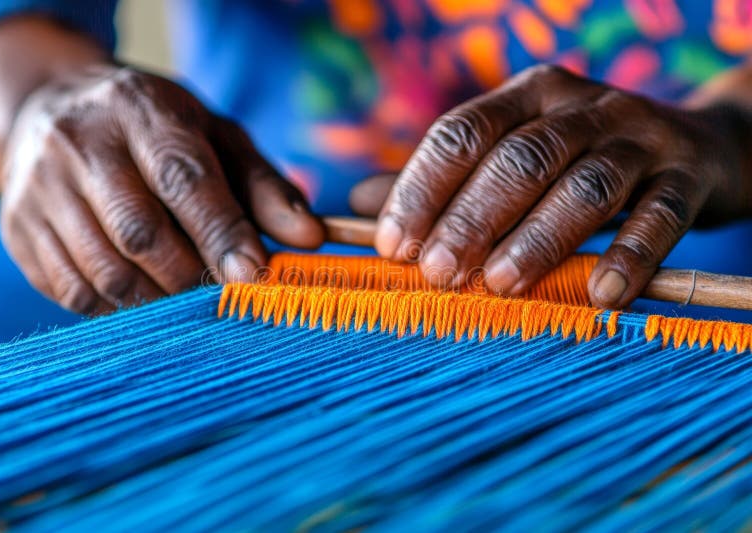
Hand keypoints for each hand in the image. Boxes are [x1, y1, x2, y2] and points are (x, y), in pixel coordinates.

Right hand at [0, 65, 322, 313]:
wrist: (52, 111)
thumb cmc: (156, 134)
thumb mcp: (216, 140)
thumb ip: (265, 188)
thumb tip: (310, 239)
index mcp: (141, 112)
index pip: (183, 178)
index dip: (221, 233)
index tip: (254, 276)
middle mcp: (82, 145)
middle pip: (140, 233)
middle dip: (192, 277)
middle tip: (224, 294)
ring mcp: (41, 190)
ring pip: (105, 271)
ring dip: (158, 301)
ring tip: (189, 300)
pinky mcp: (19, 231)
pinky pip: (73, 291)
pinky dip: (118, 309)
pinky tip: (145, 298)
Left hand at [356, 65, 751, 308]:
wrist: (698, 147)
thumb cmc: (580, 162)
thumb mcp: (513, 157)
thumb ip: (442, 181)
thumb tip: (356, 205)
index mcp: (526, 97)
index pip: (463, 133)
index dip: (423, 188)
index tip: (392, 246)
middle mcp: (580, 107)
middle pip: (518, 159)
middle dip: (472, 217)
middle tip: (437, 274)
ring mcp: (639, 137)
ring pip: (585, 186)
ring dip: (538, 238)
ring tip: (501, 286)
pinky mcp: (688, 175)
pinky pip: (660, 216)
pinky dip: (630, 255)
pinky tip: (602, 296)